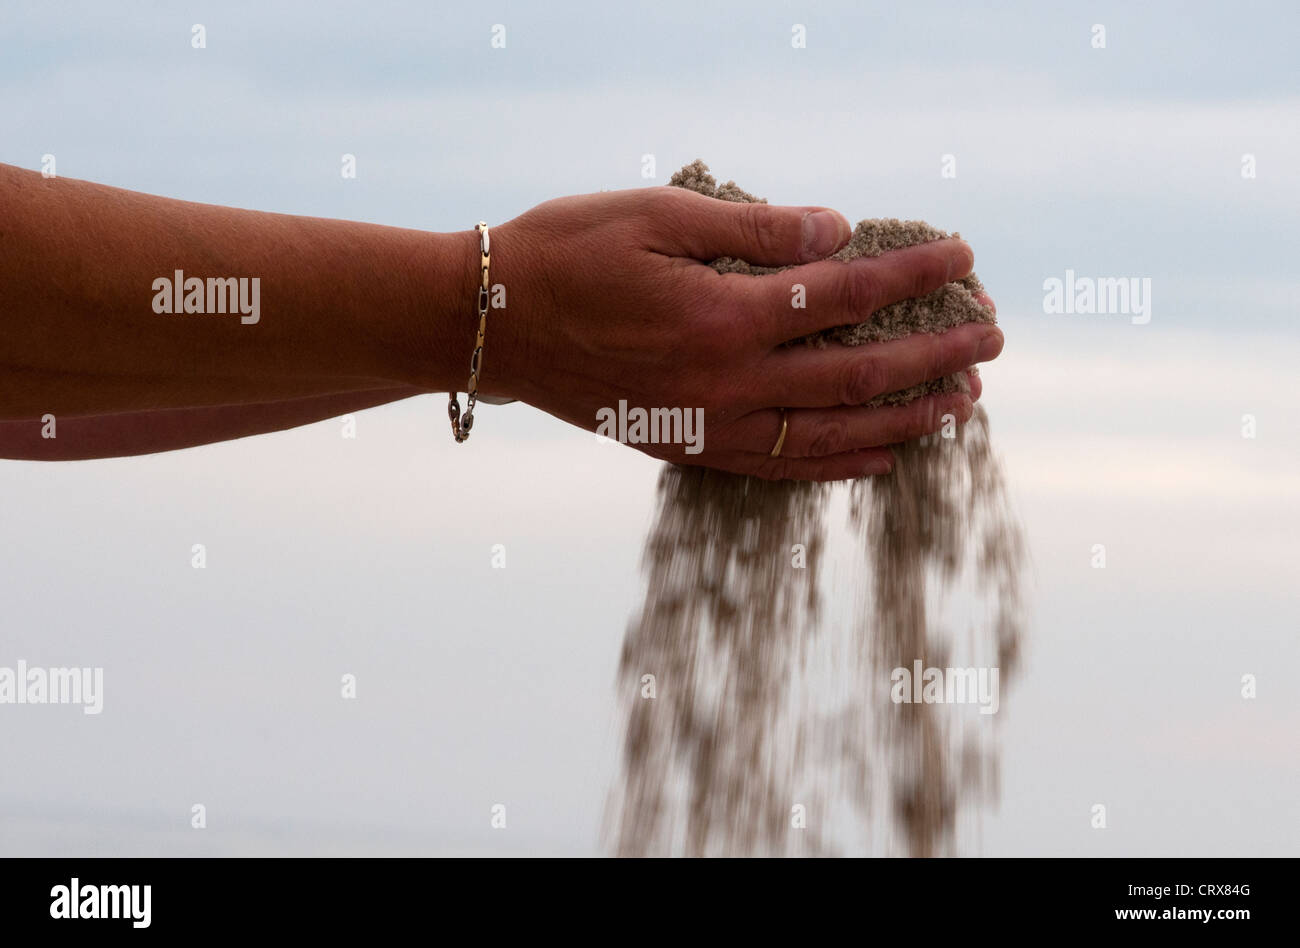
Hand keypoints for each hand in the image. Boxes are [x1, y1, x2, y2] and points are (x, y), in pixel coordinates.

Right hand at [485, 186, 1002, 480]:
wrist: (494, 324)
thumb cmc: (568, 254)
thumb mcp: (657, 214)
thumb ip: (755, 230)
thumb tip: (838, 233)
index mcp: (724, 316)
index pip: (848, 294)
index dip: (913, 276)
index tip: (964, 259)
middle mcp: (727, 383)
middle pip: (859, 375)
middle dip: (936, 354)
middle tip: (991, 338)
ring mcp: (710, 426)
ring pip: (831, 433)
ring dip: (905, 418)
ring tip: (961, 404)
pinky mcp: (689, 448)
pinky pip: (781, 467)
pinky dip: (838, 464)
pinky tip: (880, 457)